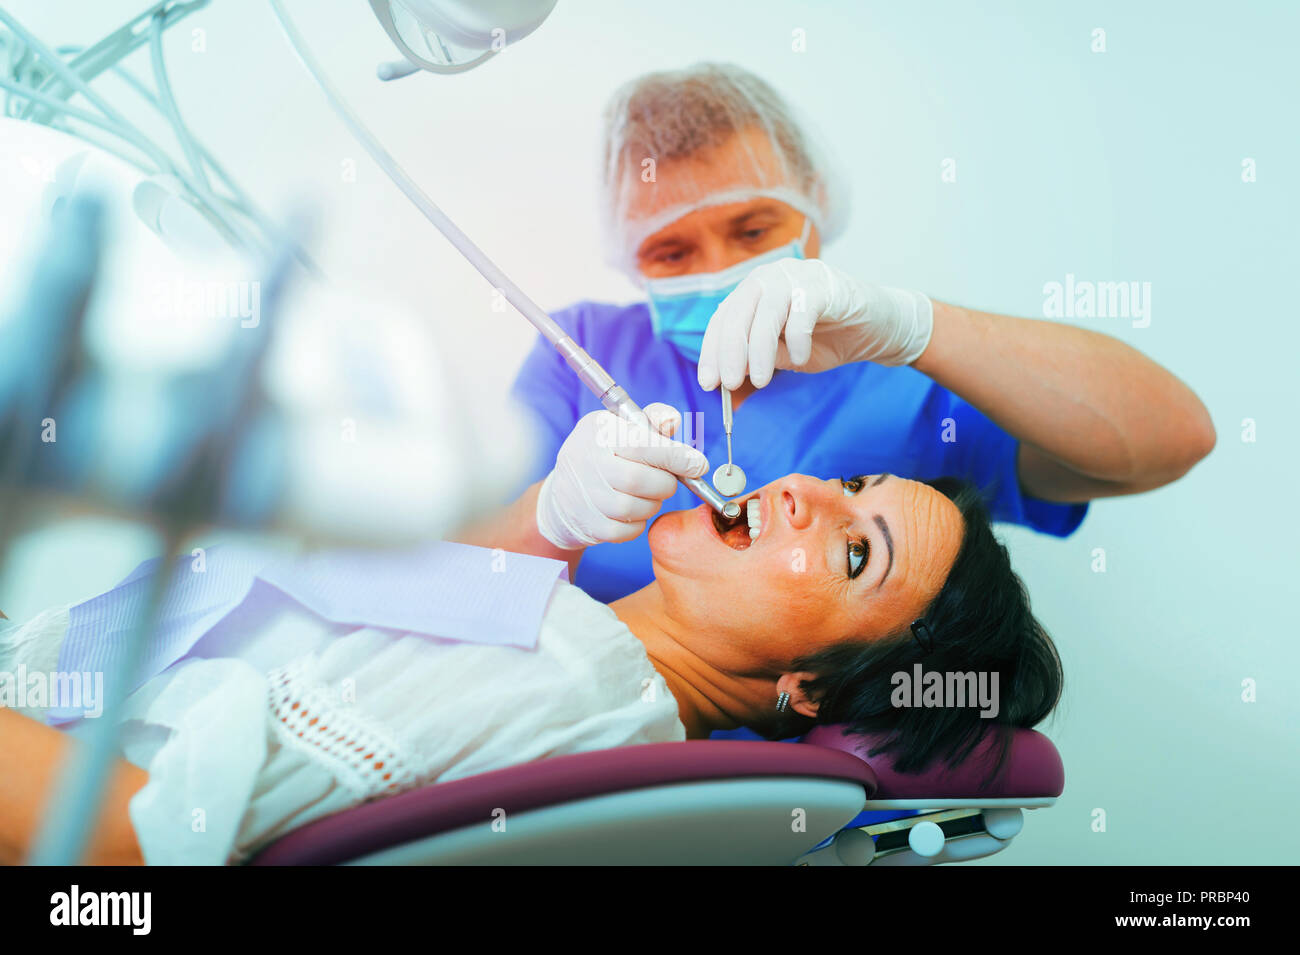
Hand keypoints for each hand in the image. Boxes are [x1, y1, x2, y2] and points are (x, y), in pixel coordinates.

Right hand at [536, 403, 708, 548]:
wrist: (565, 492)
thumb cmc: (607, 454)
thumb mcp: (624, 426)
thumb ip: (653, 419)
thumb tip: (673, 421)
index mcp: (597, 430)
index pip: (641, 444)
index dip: (676, 456)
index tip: (699, 465)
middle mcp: (585, 460)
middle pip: (638, 479)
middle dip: (665, 483)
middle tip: (668, 481)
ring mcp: (584, 495)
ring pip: (634, 508)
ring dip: (653, 503)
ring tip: (648, 494)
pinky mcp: (588, 524)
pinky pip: (627, 531)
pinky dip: (639, 523)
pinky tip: (634, 510)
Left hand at [696, 258, 933, 390]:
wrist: (879, 328)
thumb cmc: (830, 339)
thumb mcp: (786, 355)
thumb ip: (760, 357)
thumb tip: (728, 374)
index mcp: (755, 292)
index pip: (723, 319)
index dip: (712, 351)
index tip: (708, 383)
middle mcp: (770, 277)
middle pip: (738, 313)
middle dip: (730, 352)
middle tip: (730, 385)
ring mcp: (797, 275)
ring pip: (766, 313)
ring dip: (759, 350)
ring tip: (762, 380)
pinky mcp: (825, 284)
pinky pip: (801, 312)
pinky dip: (797, 340)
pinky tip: (802, 359)